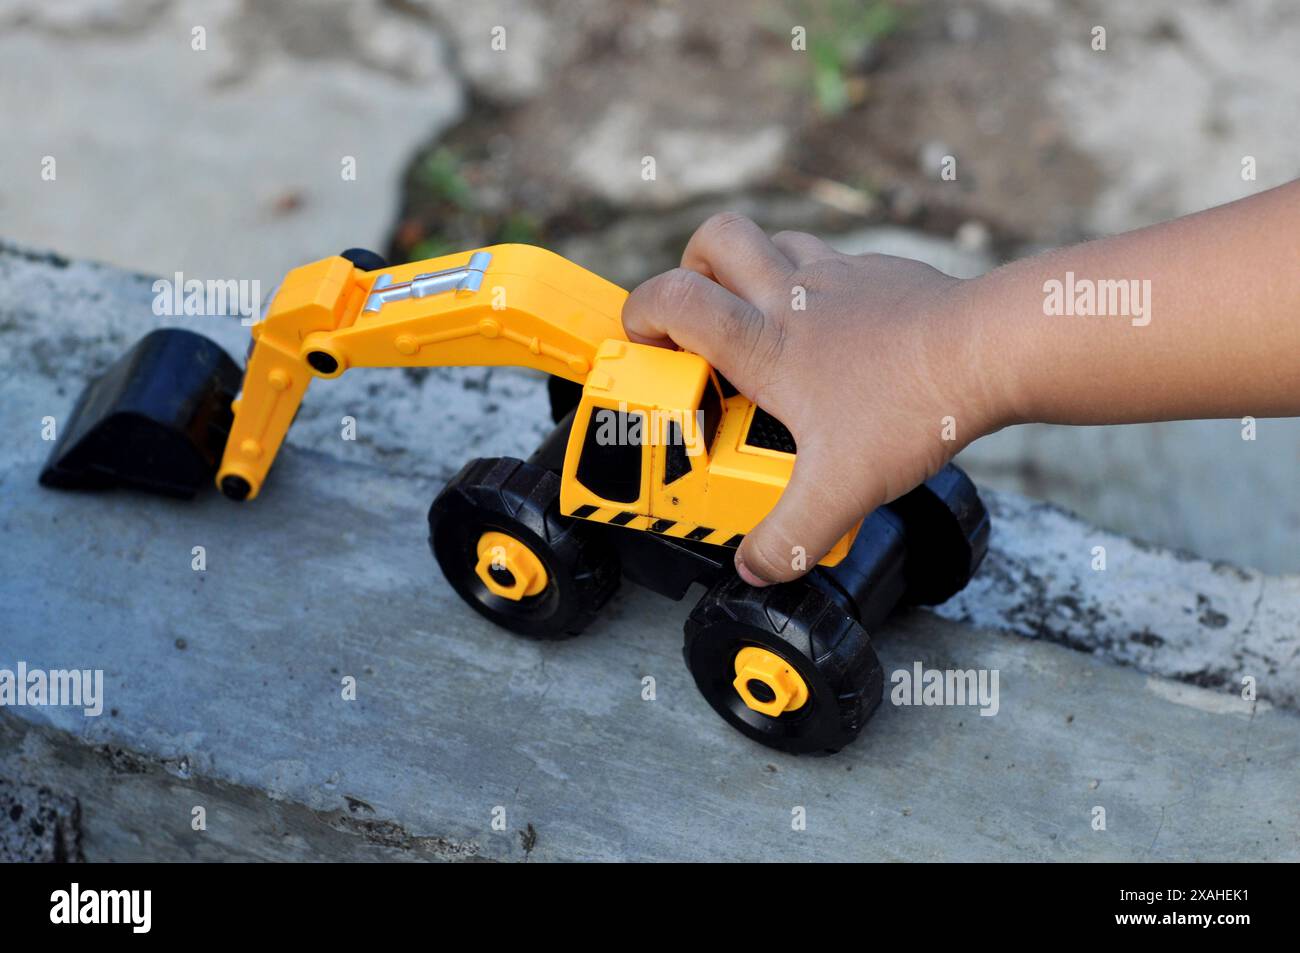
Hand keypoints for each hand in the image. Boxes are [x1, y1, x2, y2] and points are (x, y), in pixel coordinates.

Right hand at [622, 213, 1004, 585]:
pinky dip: (819, 282)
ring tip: (765, 318)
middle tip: (701, 313)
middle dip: (692, 267)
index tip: (643, 341)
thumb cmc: (910, 407)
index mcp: (766, 344)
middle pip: (716, 238)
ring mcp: (839, 275)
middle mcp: (793, 296)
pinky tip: (839, 328)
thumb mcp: (840, 491)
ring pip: (774, 240)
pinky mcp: (881, 271)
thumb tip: (755, 567)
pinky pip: (833, 259)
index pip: (676, 301)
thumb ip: (788, 537)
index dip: (643, 313)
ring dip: (754, 268)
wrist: (989, 352)